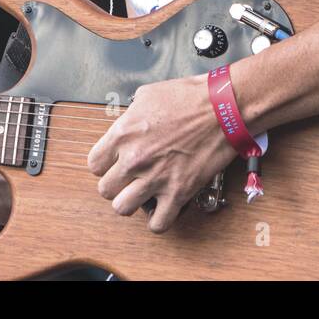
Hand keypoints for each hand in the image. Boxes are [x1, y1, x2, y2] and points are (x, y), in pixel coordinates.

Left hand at [87, 73, 234, 232]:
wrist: (223, 108)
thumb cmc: (190, 97)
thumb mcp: (148, 95)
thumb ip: (131, 115)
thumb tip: (127, 123)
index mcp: (123, 134)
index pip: (95, 164)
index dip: (105, 165)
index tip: (114, 164)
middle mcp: (134, 159)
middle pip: (105, 189)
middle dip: (117, 184)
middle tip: (129, 178)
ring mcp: (155, 178)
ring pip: (122, 208)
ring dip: (131, 202)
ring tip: (142, 194)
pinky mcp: (178, 192)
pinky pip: (158, 223)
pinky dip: (158, 219)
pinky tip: (162, 207)